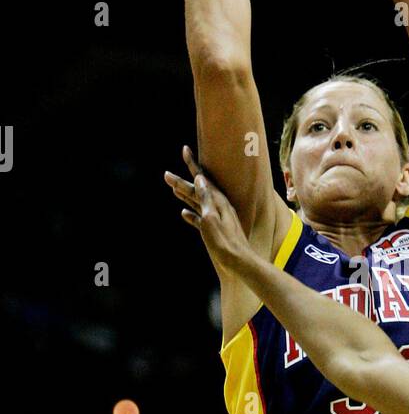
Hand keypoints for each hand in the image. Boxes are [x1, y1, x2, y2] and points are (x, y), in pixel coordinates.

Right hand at [164, 145, 251, 274]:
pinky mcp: (213, 232)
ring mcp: (215, 220)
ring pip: (196, 203)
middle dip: (181, 182)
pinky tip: (183, 214)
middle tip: (166, 175)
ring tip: (173, 188)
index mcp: (218, 202)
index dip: (192, 164)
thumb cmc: (225, 243)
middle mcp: (217, 208)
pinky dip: (190, 215)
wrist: (237, 264)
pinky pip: (199, 219)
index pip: (202, 178)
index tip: (184, 148)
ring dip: (185, 195)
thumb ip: (207, 199)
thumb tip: (200, 179)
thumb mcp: (213, 219)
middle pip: (196, 191)